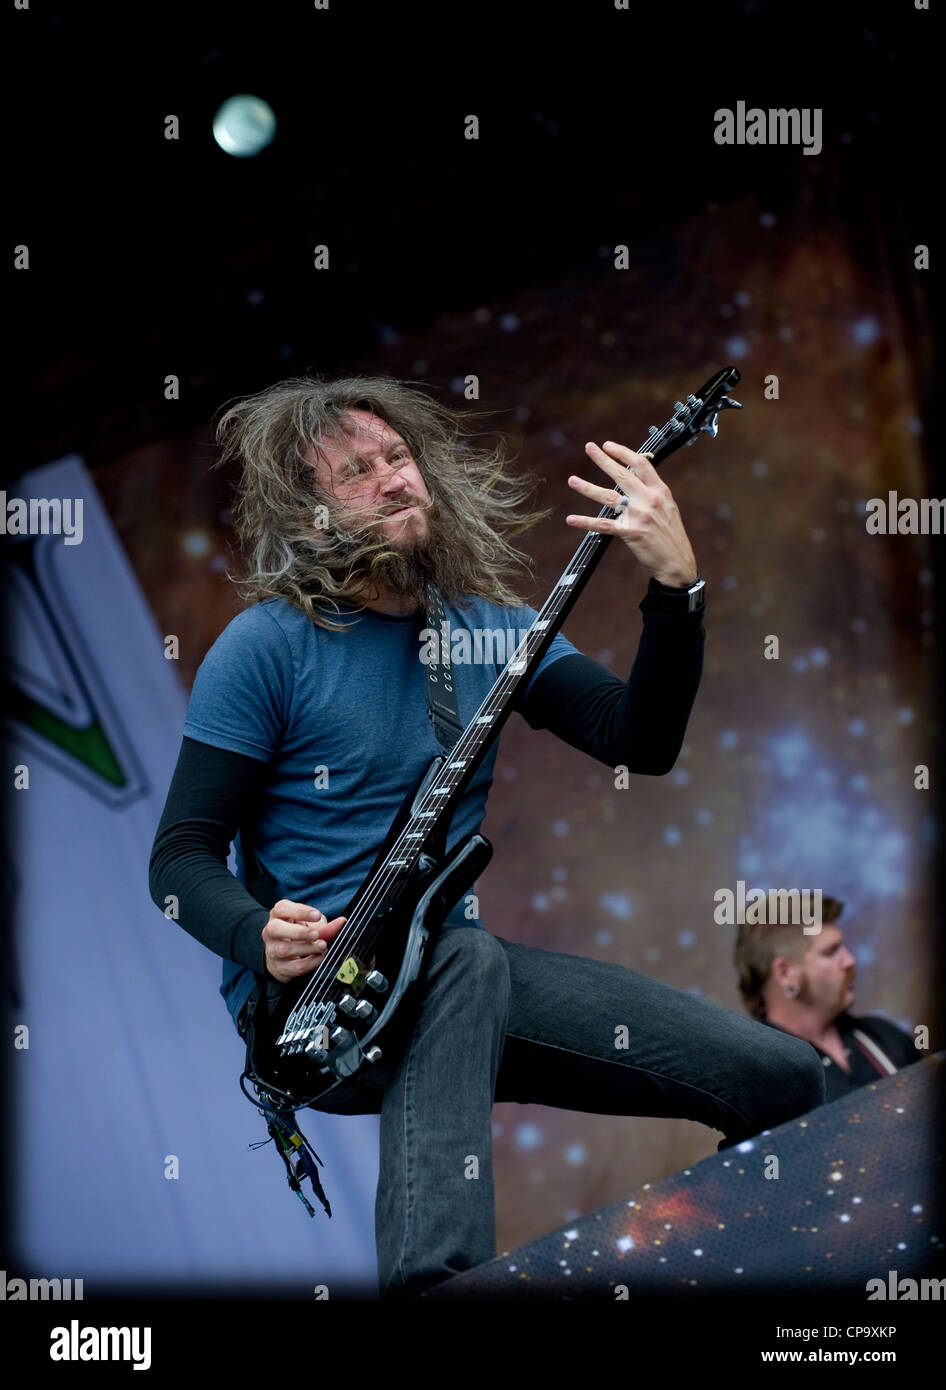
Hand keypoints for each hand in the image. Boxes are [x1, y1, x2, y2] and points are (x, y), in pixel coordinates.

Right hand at [262, 899, 347, 983]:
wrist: (284, 957)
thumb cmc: (299, 934)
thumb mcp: (311, 925)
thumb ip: (325, 925)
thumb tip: (341, 922)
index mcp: (278, 916)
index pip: (282, 908)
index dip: (300, 911)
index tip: (317, 915)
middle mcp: (270, 932)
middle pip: (275, 929)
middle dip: (299, 932)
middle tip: (316, 935)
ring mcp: (272, 950)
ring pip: (285, 950)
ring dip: (307, 948)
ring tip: (322, 946)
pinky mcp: (279, 968)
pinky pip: (294, 967)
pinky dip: (311, 962)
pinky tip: (319, 957)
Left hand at [566, 441, 697, 587]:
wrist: (677, 562)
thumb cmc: (671, 536)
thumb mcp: (668, 507)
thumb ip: (652, 491)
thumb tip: (636, 477)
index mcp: (660, 491)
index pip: (641, 464)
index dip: (623, 452)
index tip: (608, 445)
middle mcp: (650, 500)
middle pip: (622, 475)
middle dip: (603, 460)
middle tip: (589, 448)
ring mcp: (640, 516)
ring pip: (608, 497)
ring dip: (587, 488)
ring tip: (572, 480)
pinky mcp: (630, 533)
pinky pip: (603, 525)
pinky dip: (585, 522)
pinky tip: (571, 519)